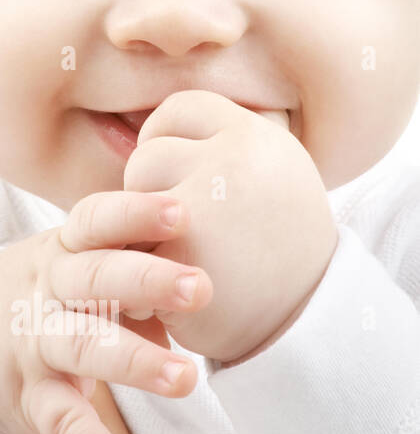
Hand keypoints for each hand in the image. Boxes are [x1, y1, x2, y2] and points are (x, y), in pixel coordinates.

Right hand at [0, 189, 212, 433]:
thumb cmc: (55, 289)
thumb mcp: (82, 261)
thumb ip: (135, 258)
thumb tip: (211, 261)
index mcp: (65, 250)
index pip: (94, 222)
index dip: (133, 214)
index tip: (180, 212)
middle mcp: (48, 291)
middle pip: (93, 279)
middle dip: (146, 280)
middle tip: (200, 288)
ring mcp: (37, 343)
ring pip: (81, 346)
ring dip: (133, 361)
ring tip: (185, 378)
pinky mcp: (32, 394)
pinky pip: (61, 419)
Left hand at [124, 90, 338, 363]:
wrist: (306, 324)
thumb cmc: (276, 247)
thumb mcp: (268, 175)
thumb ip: (217, 144)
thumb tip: (145, 122)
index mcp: (258, 137)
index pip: (179, 108)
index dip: (167, 139)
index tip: (179, 174)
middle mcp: (237, 161)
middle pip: (149, 155)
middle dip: (155, 192)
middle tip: (192, 229)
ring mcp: (206, 205)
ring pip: (130, 199)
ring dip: (141, 230)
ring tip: (188, 255)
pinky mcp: (179, 253)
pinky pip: (127, 247)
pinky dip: (139, 270)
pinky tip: (175, 288)